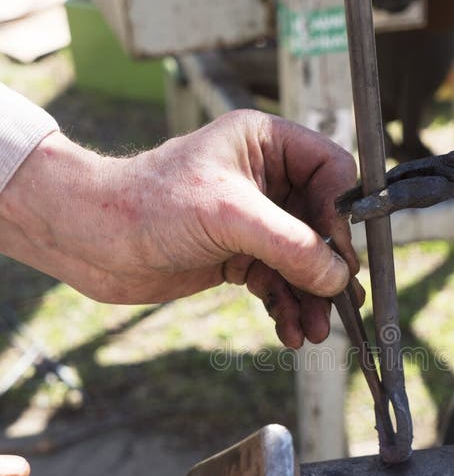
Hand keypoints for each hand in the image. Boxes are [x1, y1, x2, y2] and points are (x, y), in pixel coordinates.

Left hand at [0, 111, 357, 347]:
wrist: (89, 240)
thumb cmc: (147, 204)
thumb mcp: (229, 217)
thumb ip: (292, 245)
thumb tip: (338, 277)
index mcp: (266, 144)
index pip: (331, 170)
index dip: (342, 213)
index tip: (341, 255)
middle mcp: (265, 179)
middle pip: (322, 224)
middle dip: (328, 269)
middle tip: (342, 305)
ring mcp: (252, 220)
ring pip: (302, 260)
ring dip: (311, 297)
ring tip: (315, 331)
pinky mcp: (238, 255)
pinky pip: (278, 282)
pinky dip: (286, 307)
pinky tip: (289, 332)